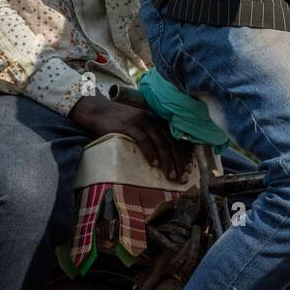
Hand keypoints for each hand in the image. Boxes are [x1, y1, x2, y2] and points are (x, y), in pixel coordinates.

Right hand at [69, 95, 193, 183]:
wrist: (98, 112)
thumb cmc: (119, 123)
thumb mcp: (139, 128)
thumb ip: (152, 137)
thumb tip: (165, 158)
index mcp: (158, 120)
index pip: (176, 138)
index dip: (185, 154)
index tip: (191, 169)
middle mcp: (153, 119)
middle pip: (171, 142)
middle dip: (179, 161)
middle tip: (184, 177)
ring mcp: (141, 121)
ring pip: (160, 142)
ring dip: (167, 160)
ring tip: (171, 175)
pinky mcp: (129, 125)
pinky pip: (143, 140)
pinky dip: (150, 153)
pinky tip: (154, 164)